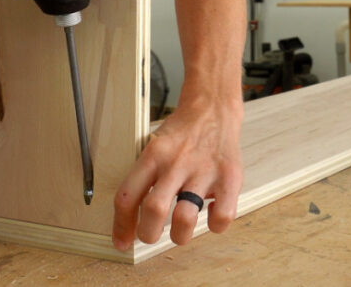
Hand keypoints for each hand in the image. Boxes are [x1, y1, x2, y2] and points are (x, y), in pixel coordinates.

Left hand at [112, 98, 243, 249]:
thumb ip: (144, 177)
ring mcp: (204, 171)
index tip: (122, 242)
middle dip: (148, 234)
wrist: (213, 109)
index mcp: (153, 156)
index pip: (127, 196)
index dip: (121, 226)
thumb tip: (130, 216)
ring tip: (180, 231)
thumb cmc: (182, 134)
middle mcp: (176, 163)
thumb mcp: (154, 146)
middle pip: (154, 209)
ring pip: (185, 218)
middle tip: (152, 235)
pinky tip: (211, 212)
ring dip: (179, 235)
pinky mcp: (229, 177)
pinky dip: (215, 224)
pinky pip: (222, 216)